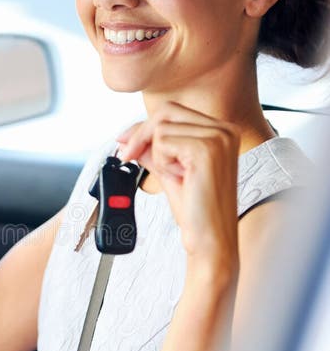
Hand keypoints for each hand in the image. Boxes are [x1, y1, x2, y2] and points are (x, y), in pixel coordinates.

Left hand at [116, 101, 239, 267]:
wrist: (210, 238)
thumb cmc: (196, 210)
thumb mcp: (170, 171)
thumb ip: (153, 150)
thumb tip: (128, 136)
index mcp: (221, 131)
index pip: (173, 112)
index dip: (143, 127)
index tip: (124, 141)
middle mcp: (225, 129)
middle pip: (166, 112)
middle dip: (141, 134)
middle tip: (128, 156)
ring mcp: (219, 137)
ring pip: (161, 127)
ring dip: (157, 155)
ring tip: (175, 176)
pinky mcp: (207, 149)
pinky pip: (163, 142)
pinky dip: (162, 162)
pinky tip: (179, 178)